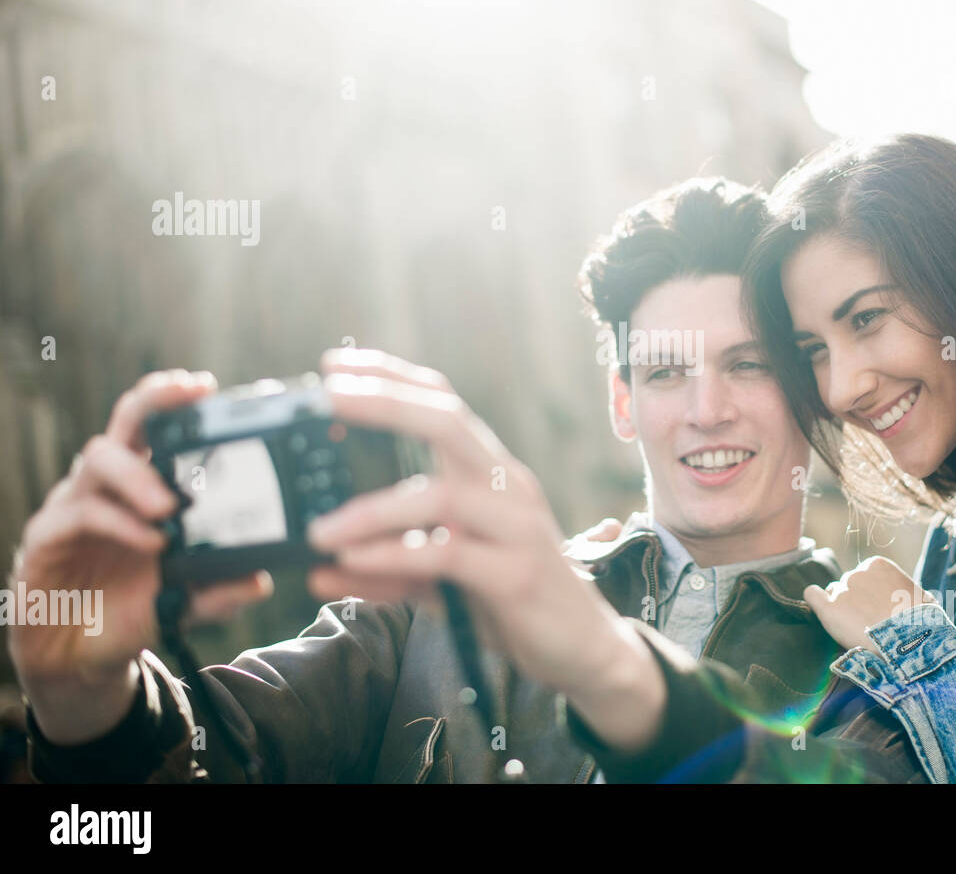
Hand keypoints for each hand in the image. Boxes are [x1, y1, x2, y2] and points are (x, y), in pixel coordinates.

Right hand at [11, 370, 273, 743]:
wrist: (82, 656)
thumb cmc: (135, 609)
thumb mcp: (189, 600)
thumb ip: (221, 587)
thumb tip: (260, 579)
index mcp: (144, 487)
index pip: (156, 429)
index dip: (175, 402)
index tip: (207, 386)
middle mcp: (109, 486)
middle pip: (125, 422)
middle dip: (155, 400)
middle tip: (189, 395)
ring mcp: (75, 505)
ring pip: (98, 459)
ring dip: (139, 475)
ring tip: (170, 507)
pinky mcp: (48, 537)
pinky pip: (80, 513)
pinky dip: (119, 522)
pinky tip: (150, 541)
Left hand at [304, 349, 664, 748]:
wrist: (582, 645)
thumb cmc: (511, 598)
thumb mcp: (443, 577)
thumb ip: (388, 565)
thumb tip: (319, 568)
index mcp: (490, 473)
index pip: (443, 404)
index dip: (391, 377)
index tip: (335, 364)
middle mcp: (507, 486)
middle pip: (447, 421)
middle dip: (385, 401)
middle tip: (328, 396)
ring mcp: (517, 527)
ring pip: (441, 495)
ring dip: (372, 510)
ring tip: (319, 531)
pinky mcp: (517, 575)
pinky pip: (447, 555)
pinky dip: (394, 556)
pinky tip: (354, 562)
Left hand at [803, 557, 935, 652]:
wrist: (912, 645)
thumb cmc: (922, 624)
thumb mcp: (920, 596)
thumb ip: (901, 588)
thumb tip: (902, 595)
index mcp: (877, 565)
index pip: (863, 576)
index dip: (869, 595)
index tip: (877, 610)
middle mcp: (857, 573)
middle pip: (847, 585)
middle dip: (855, 602)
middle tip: (867, 624)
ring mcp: (842, 590)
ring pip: (833, 595)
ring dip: (841, 608)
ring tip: (856, 628)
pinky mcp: (829, 609)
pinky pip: (812, 596)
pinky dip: (815, 601)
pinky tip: (821, 608)